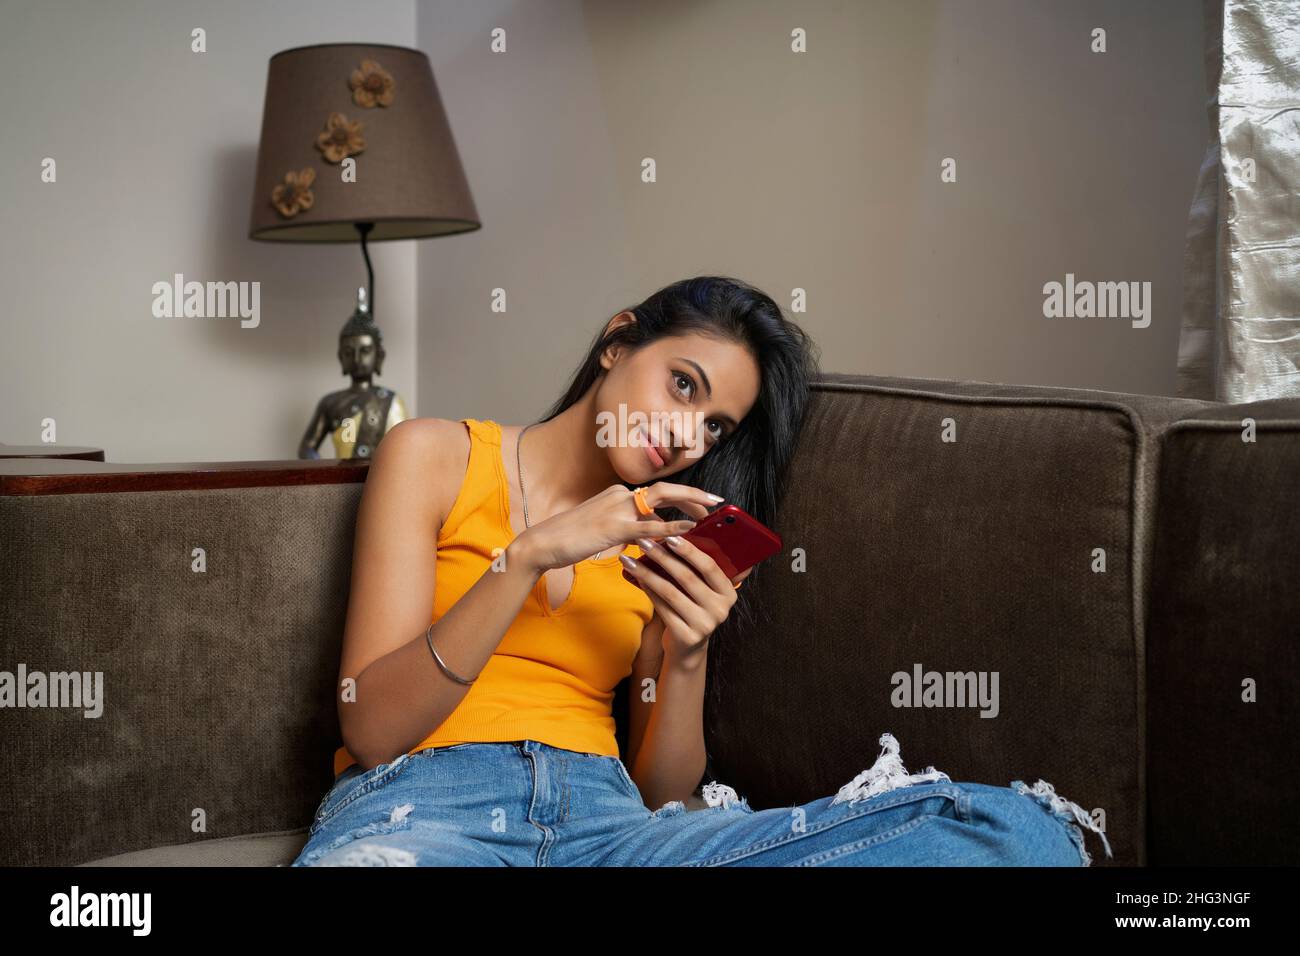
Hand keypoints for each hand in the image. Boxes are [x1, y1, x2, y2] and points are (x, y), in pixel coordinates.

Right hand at [514, 481, 721, 574]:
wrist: (542, 544)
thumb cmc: (569, 540)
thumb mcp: (601, 529)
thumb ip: (625, 529)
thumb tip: (647, 537)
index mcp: (617, 494)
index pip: (656, 491)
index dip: (682, 496)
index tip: (702, 503)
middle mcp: (619, 495)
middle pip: (664, 488)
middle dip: (693, 494)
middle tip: (717, 502)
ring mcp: (617, 508)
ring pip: (661, 500)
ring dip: (689, 503)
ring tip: (710, 513)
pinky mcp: (613, 527)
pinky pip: (649, 525)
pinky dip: (671, 526)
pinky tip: (690, 530)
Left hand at [622, 533, 753, 663]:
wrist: (688, 646)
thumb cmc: (693, 608)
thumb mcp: (702, 590)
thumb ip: (697, 570)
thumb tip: (676, 536)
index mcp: (729, 592)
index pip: (710, 566)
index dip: (689, 551)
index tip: (670, 536)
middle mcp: (720, 609)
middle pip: (687, 577)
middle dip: (662, 557)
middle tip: (644, 542)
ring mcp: (704, 624)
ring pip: (670, 592)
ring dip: (648, 573)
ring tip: (631, 560)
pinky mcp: (686, 635)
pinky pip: (662, 607)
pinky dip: (648, 590)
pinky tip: (636, 578)